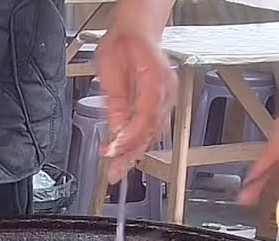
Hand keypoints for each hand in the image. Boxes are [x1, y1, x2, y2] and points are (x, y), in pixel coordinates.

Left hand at [97, 25, 176, 181]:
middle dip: (131, 154)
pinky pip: (154, 127)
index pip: (144, 118)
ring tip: (119, 168)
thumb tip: (115, 131)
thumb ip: (115, 103)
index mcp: (154, 79)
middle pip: (151, 131)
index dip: (129, 139)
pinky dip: (141, 141)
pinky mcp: (164, 103)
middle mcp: (166, 92)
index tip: (113, 151)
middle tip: (115, 172)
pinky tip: (130, 153)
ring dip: (136, 151)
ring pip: (154, 133)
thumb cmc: (123, 43)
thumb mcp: (110, 70)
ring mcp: (168, 98)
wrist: (137, 31)